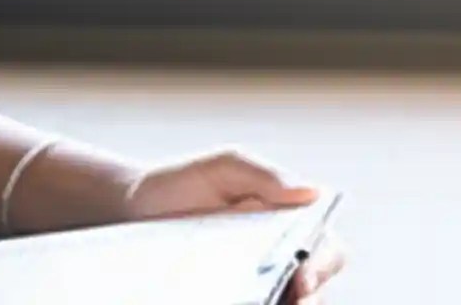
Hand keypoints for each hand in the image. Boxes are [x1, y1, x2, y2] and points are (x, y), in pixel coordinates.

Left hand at [123, 149, 345, 304]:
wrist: (134, 209)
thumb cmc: (185, 183)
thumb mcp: (223, 169)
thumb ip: (264, 176)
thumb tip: (313, 192)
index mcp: (292, 224)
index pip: (326, 251)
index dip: (320, 267)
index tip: (302, 277)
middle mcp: (281, 261)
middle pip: (311, 291)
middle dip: (307, 301)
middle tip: (290, 304)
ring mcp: (254, 286)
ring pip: (281, 303)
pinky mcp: (229, 298)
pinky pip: (248, 304)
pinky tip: (221, 302)